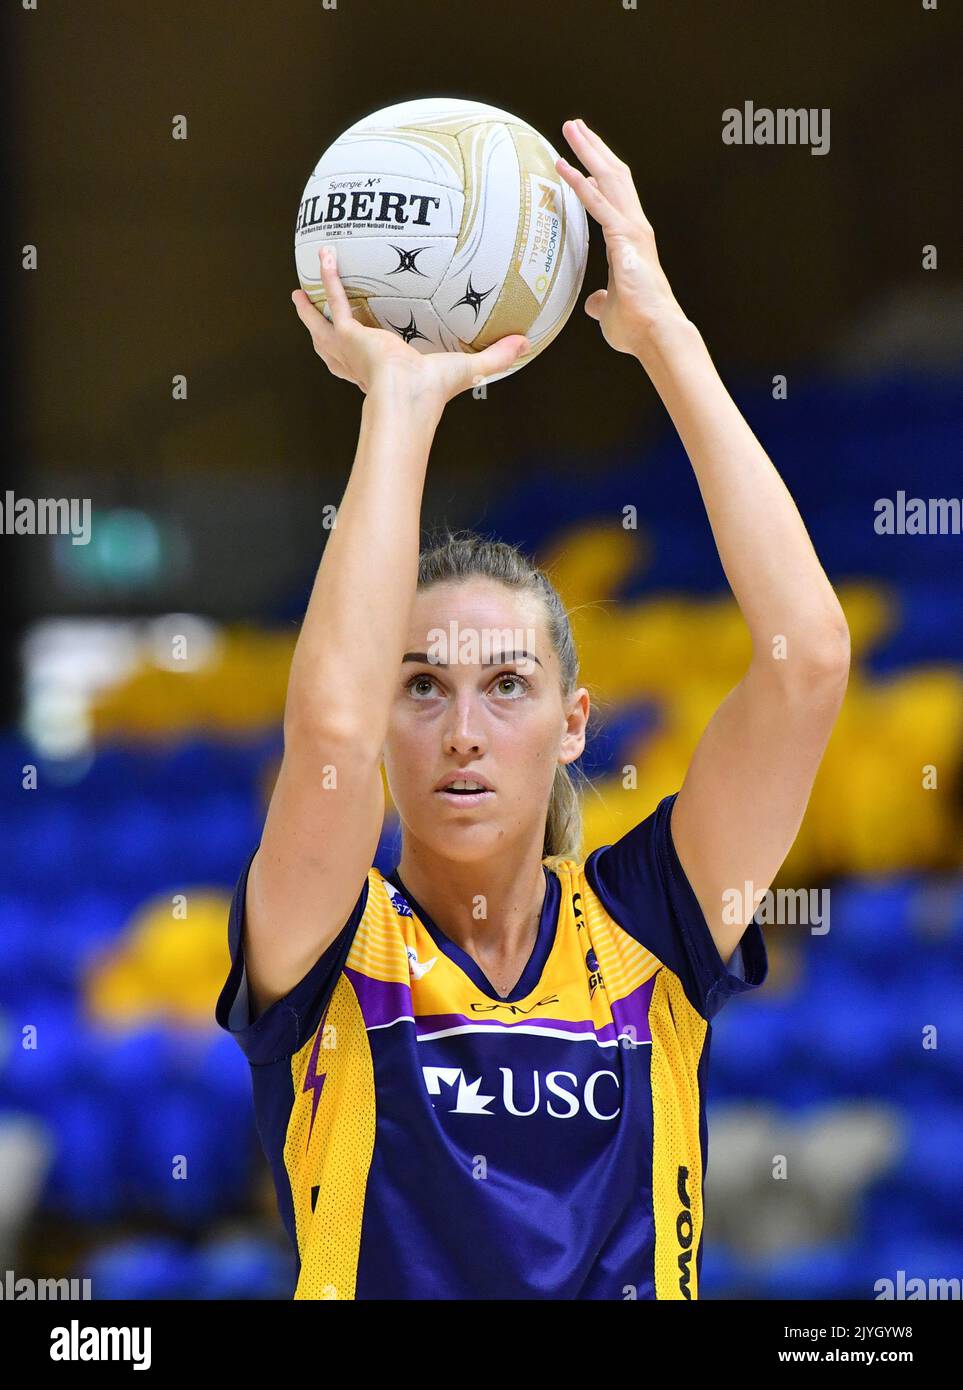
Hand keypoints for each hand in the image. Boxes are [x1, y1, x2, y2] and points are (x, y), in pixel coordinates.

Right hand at [291, 247, 528, 406]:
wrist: (406, 396)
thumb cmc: (432, 392)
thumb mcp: (468, 368)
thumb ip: (495, 356)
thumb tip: (526, 343)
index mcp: (383, 375)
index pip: (371, 366)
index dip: (367, 359)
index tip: (369, 350)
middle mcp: (361, 364)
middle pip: (335, 351)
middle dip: (323, 335)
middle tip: (313, 317)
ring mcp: (349, 350)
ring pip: (322, 330)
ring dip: (310, 314)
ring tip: (297, 296)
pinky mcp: (346, 334)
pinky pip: (335, 300)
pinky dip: (329, 277)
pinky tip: (325, 254)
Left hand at [556, 118, 685, 356]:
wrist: (655, 334)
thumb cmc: (638, 326)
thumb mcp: (611, 309)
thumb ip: (602, 301)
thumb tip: (594, 304)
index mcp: (631, 240)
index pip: (613, 197)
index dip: (597, 176)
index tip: (581, 160)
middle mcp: (635, 227)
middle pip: (613, 176)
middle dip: (594, 149)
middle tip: (574, 126)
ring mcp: (632, 230)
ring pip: (609, 178)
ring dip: (588, 151)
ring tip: (570, 128)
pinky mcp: (624, 238)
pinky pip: (597, 204)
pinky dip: (579, 183)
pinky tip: (563, 166)